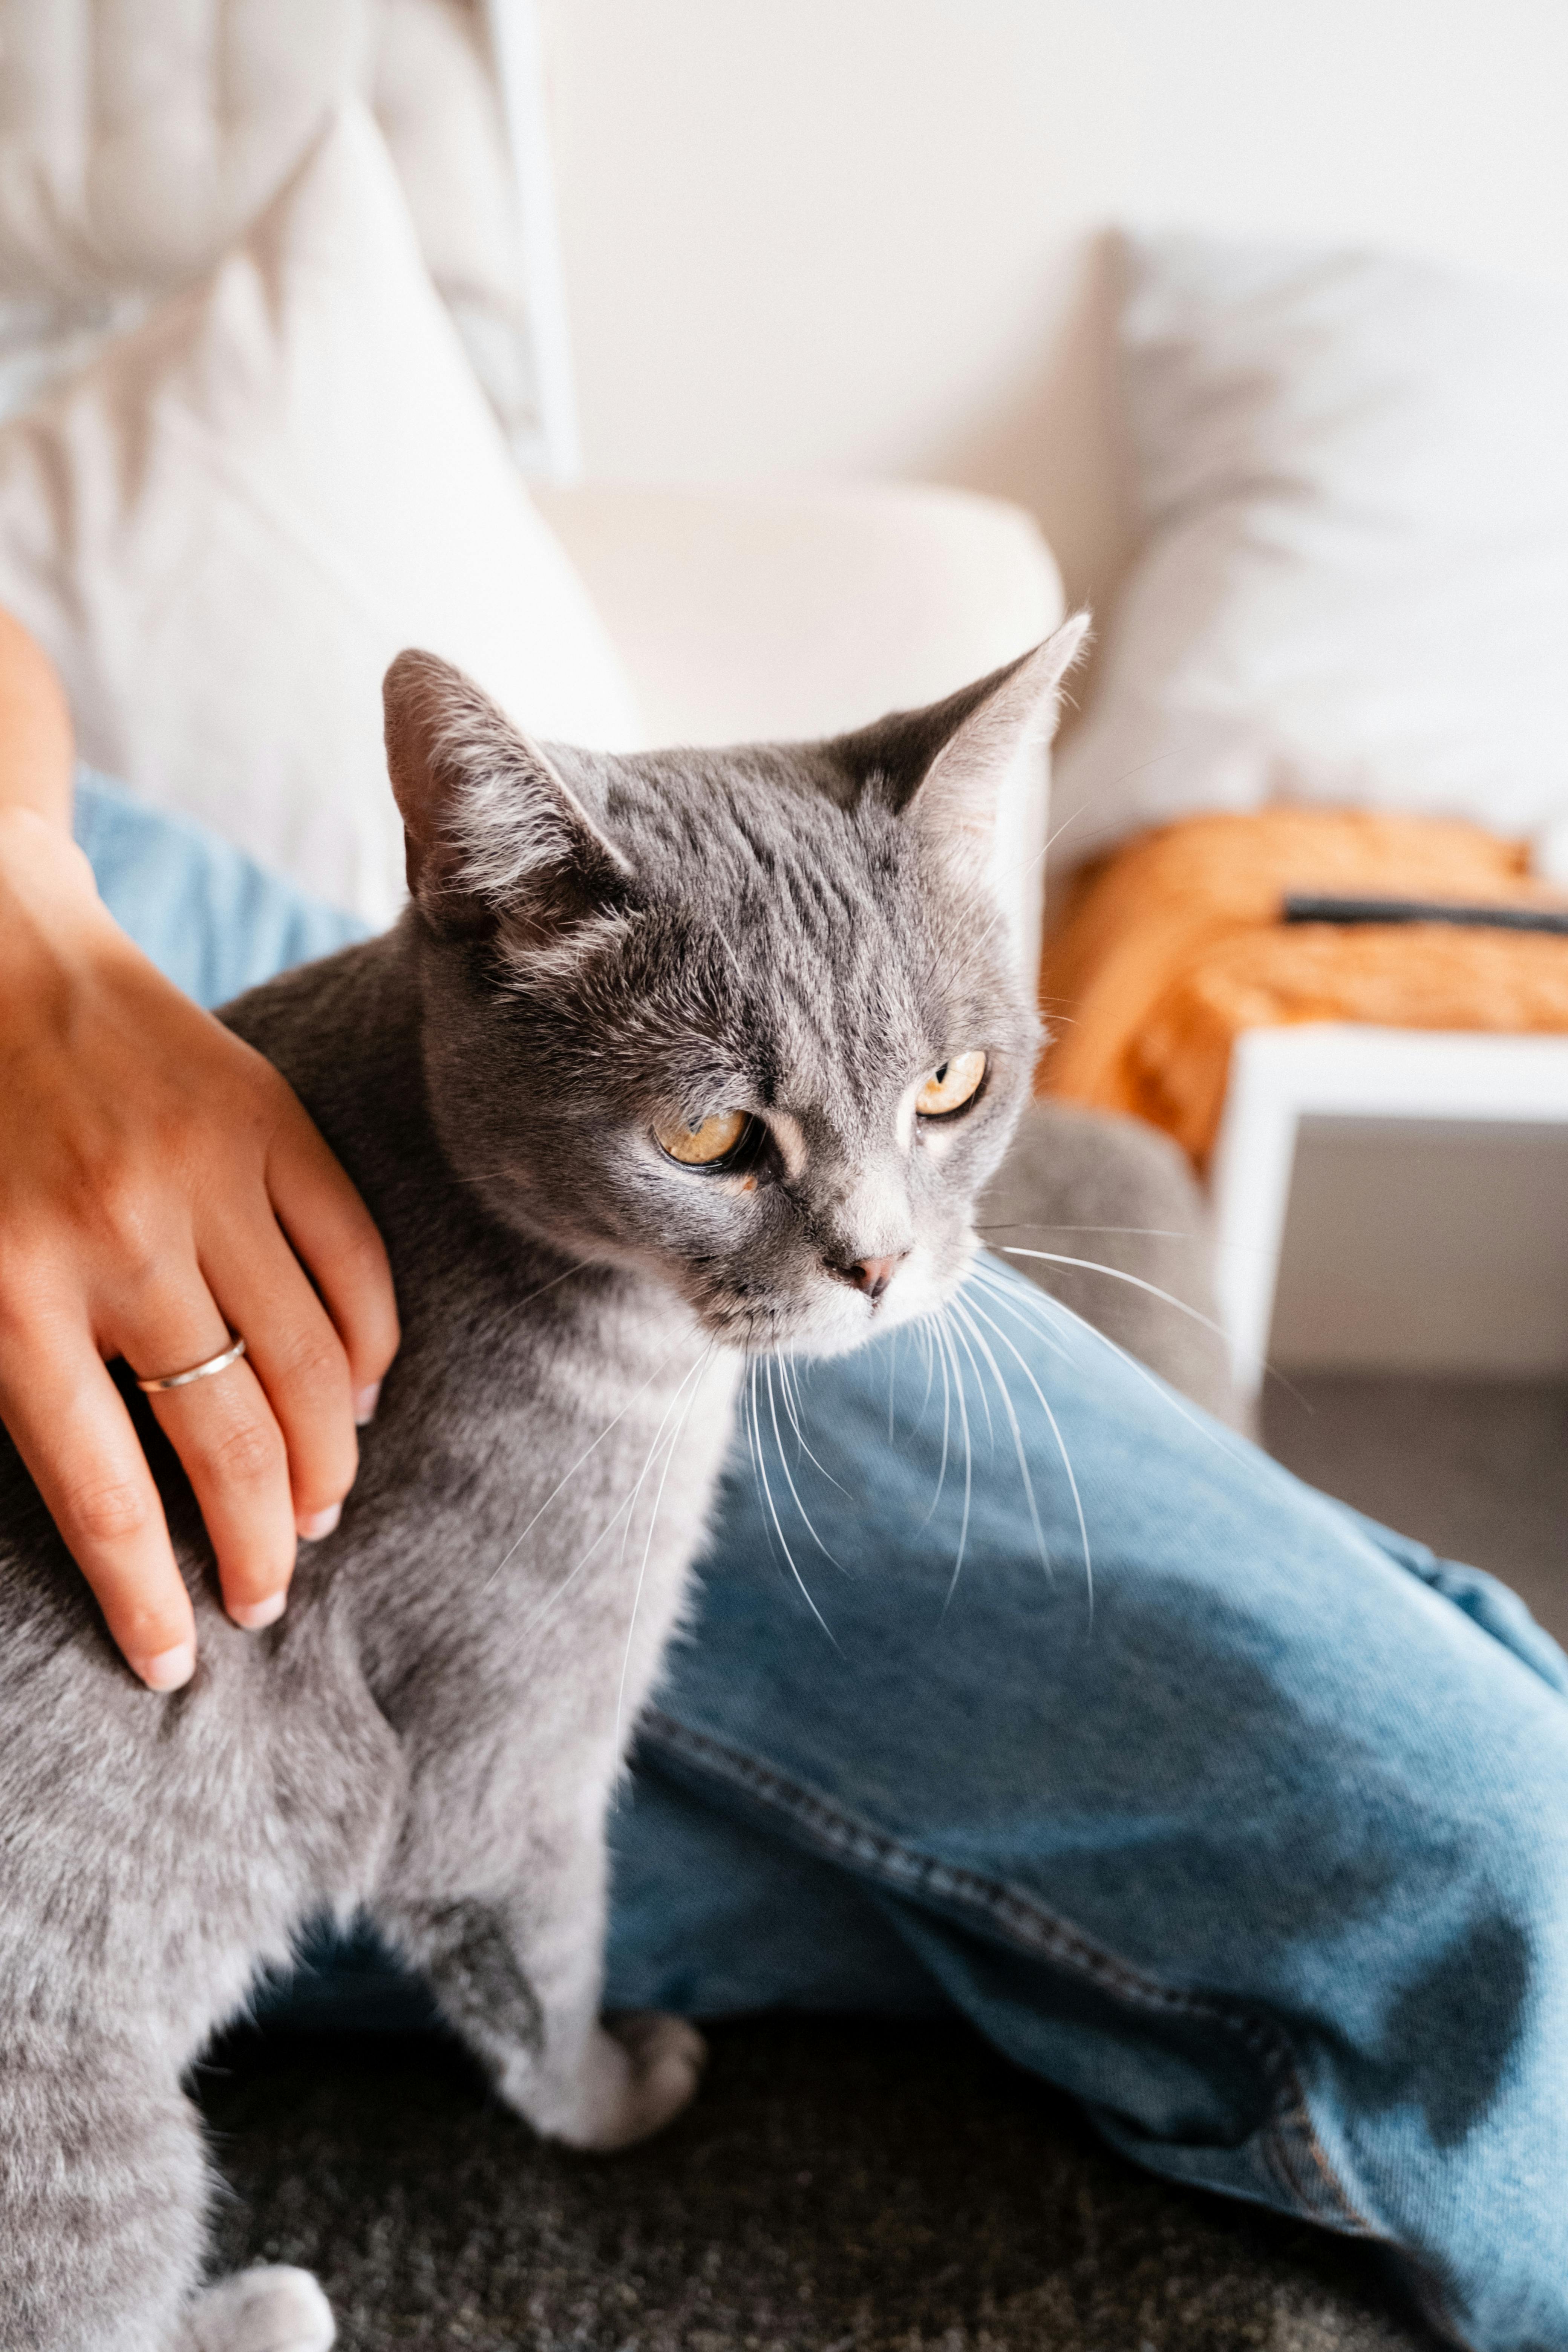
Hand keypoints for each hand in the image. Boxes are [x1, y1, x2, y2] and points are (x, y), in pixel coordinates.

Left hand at [0, 808, 398, 1687]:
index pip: (105, 1496)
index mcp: (9, 1297)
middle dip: (261, 1547)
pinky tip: (361, 1394)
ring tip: (321, 1510)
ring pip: (312, 1365)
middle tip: (269, 1597)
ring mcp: (209, 1178)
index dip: (149, 1599)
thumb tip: (102, 1497)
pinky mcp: (269, 1122)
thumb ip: (5, 1376)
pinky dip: (370, 1343)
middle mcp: (118, 1246)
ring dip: (327, 1461)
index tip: (182, 1663)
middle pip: (229, 1443)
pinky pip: (353, 1260)